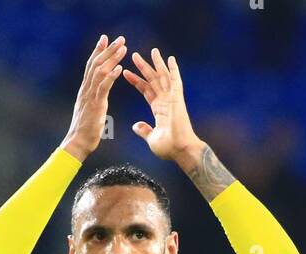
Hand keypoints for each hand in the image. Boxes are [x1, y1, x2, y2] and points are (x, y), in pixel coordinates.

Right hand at [61, 34, 126, 161]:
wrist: (77, 143)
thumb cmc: (84, 132)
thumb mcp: (89, 111)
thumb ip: (93, 101)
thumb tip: (96, 97)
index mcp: (85, 90)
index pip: (91, 66)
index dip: (98, 51)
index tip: (104, 38)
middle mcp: (86, 90)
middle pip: (96, 64)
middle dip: (108, 50)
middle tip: (119, 38)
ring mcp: (90, 96)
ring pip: (100, 72)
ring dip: (112, 58)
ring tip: (123, 48)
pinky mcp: (95, 105)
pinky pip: (103, 87)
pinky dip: (111, 76)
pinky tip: (119, 68)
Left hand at [123, 48, 200, 162]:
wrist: (180, 150)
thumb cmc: (169, 147)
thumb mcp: (151, 138)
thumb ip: (144, 130)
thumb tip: (136, 126)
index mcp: (159, 109)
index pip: (145, 90)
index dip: (136, 80)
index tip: (125, 72)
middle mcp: (165, 101)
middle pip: (153, 79)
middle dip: (143, 67)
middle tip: (134, 55)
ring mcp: (172, 99)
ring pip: (163, 77)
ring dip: (157, 64)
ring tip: (152, 51)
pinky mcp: (178, 99)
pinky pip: (176, 81)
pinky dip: (174, 70)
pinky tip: (171, 59)